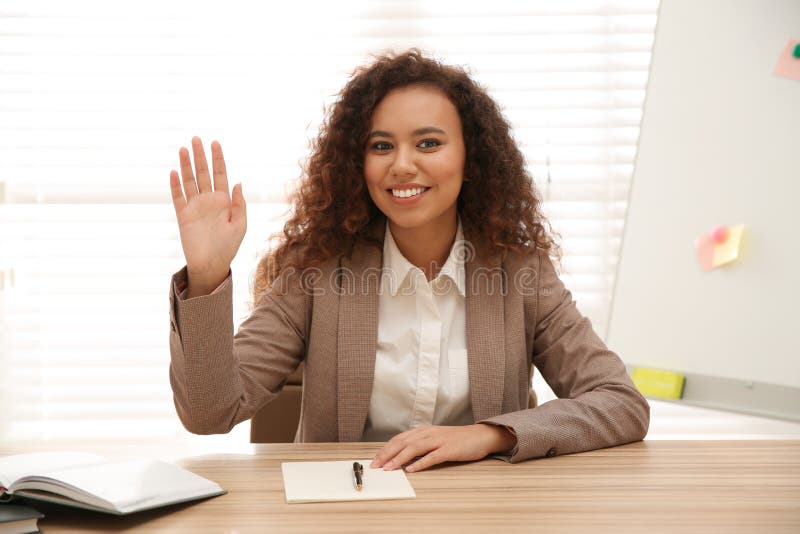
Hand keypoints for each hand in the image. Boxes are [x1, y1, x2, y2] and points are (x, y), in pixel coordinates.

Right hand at [169, 137, 246, 294]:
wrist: (212, 264)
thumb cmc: (229, 246)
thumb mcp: (240, 225)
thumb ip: (240, 204)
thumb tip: (238, 183)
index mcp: (224, 201)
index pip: (220, 175)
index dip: (218, 159)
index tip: (215, 143)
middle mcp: (209, 200)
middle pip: (203, 173)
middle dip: (200, 156)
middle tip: (196, 139)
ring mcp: (195, 207)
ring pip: (189, 181)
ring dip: (186, 166)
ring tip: (183, 149)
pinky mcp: (183, 216)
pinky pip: (178, 197)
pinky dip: (175, 185)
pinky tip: (174, 173)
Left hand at [370, 424, 516, 472]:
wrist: (480, 436)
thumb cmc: (457, 439)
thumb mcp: (435, 438)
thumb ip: (420, 445)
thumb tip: (402, 457)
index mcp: (424, 431)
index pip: (400, 439)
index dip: (386, 449)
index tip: (375, 459)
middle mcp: (429, 433)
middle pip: (403, 442)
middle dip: (387, 454)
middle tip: (376, 465)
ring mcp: (439, 440)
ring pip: (414, 448)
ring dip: (399, 458)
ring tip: (389, 468)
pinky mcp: (449, 449)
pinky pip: (432, 456)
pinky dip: (421, 463)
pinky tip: (412, 469)